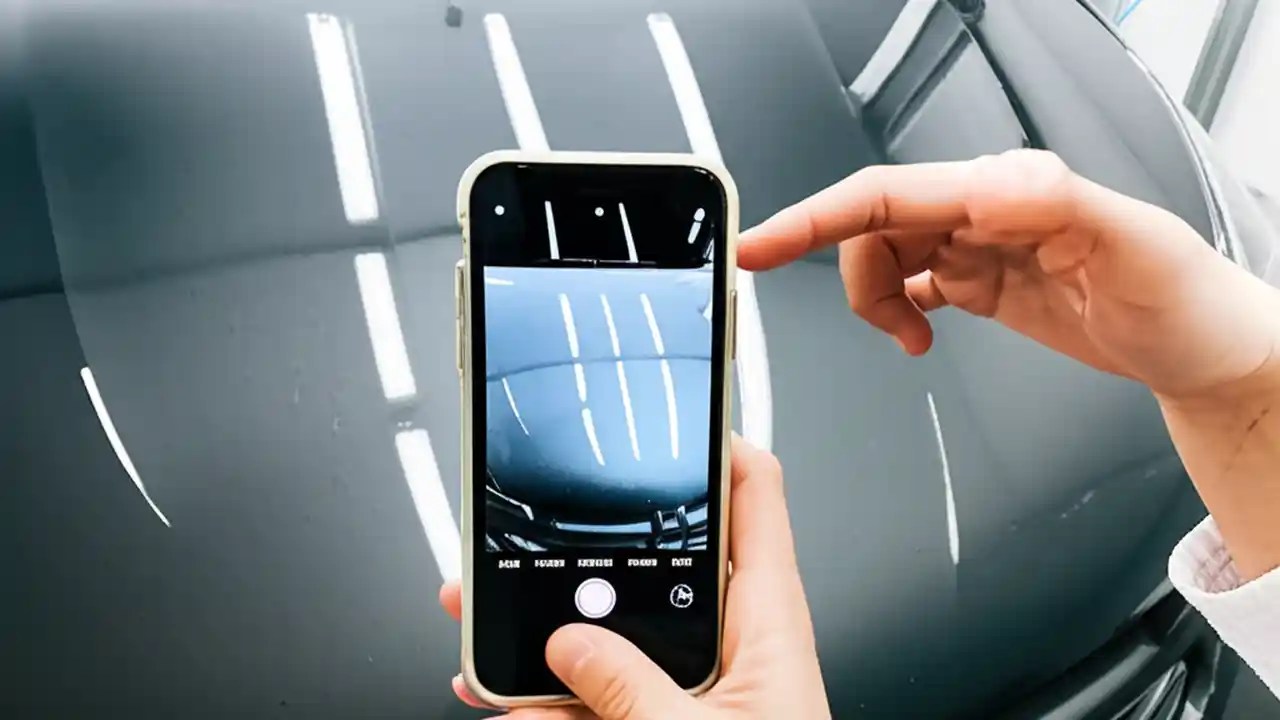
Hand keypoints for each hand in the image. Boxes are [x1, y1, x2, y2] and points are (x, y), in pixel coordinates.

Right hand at [438, 438, 830, 718]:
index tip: (676, 404)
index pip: (755, 501)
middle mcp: (733, 646)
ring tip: (486, 617)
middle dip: (589, 548)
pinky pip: (596, 696)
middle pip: (659, 563)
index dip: (721, 442)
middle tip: (532, 526)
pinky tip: (505, 701)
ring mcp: (692, 688)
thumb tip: (571, 644)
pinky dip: (546, 700)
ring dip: (547, 629)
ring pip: (611, 634)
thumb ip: (632, 691)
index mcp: (769, 624)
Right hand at [739, 148, 1279, 578]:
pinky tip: (920, 334)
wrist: (1203, 351)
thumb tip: (980, 188)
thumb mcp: (1132, 245)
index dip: (813, 219)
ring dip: (879, 304)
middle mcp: (985, 213)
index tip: (760, 246)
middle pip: (873, 231)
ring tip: (916, 341)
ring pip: (885, 260)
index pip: (887, 196)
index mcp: (1006, 193)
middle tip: (893, 330)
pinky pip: (911, 284)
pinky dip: (897, 311)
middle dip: (857, 282)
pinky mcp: (983, 281)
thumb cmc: (1185, 300)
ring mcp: (981, 248)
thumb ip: (1055, 203)